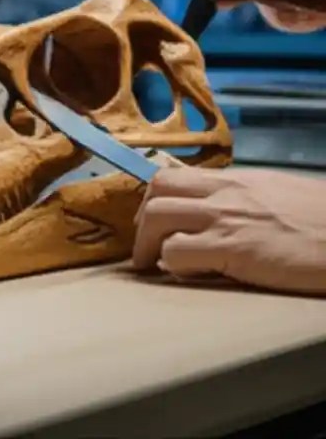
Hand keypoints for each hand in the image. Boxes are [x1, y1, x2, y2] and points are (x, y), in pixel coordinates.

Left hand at [132, 166, 325, 295]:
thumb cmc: (324, 222)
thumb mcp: (280, 195)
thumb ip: (246, 199)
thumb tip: (220, 211)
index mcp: (238, 179)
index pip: (176, 174)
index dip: (155, 198)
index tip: (153, 221)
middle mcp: (226, 192)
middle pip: (157, 189)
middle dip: (142, 220)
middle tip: (147, 245)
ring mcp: (227, 218)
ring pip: (157, 217)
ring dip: (147, 244)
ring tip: (152, 265)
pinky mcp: (232, 248)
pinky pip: (177, 252)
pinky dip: (173, 265)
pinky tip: (188, 274)